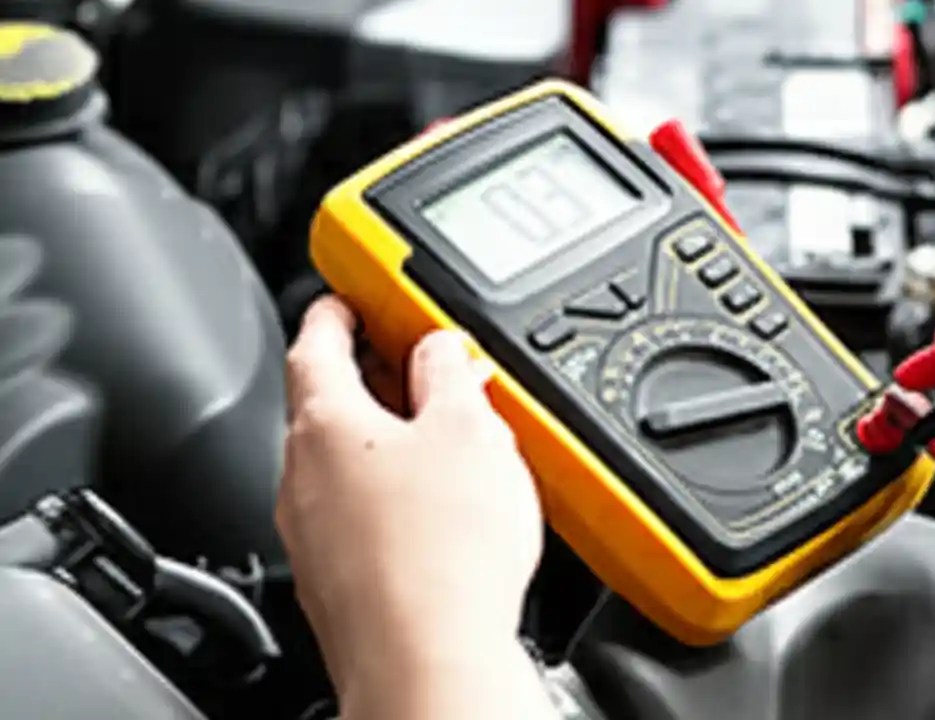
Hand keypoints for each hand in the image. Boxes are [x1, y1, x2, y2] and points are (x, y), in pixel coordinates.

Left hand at [277, 296, 545, 714]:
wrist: (430, 664)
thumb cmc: (441, 557)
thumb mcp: (469, 431)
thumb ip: (450, 374)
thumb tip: (440, 348)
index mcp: (325, 424)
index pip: (315, 341)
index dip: (336, 309)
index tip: (348, 297)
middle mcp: (303, 479)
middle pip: (327, 405)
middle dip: (371, 379)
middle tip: (416, 365)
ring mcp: (314, 537)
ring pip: (344, 467)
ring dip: (386, 443)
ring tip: (447, 443)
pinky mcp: (339, 584)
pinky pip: (359, 519)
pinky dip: (391, 500)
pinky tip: (439, 513)